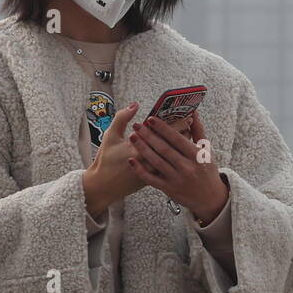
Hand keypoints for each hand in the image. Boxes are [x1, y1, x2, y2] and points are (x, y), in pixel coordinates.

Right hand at [82, 103, 194, 218]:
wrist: (104, 187)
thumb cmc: (106, 162)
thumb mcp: (110, 136)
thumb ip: (121, 118)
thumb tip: (134, 105)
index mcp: (141, 149)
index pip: (165, 133)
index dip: (177, 122)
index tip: (184, 113)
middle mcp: (151, 161)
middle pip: (174, 143)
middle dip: (183, 130)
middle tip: (189, 119)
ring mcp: (154, 171)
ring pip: (175, 154)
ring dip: (181, 142)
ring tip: (187, 131)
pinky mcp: (154, 179)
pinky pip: (172, 164)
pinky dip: (176, 154)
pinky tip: (178, 147)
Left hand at [127, 109, 227, 220]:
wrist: (209, 197)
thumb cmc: (207, 169)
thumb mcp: (206, 150)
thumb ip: (198, 130)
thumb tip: (192, 112)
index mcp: (196, 155)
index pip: (177, 139)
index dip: (163, 128)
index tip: (151, 119)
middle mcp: (186, 167)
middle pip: (164, 149)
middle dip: (149, 136)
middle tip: (136, 125)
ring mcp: (176, 179)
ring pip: (156, 162)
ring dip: (142, 149)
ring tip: (132, 137)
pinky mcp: (168, 189)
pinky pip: (151, 179)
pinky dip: (140, 170)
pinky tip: (131, 160)